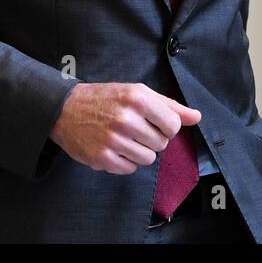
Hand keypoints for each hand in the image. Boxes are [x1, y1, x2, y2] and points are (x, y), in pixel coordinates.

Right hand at [48, 82, 200, 173]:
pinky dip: (125, 161)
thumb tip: (196, 117)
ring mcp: (113, 140)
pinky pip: (130, 169)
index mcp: (138, 99)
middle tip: (135, 129)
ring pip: (148, 159)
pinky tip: (114, 148)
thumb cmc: (106, 99)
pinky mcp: (102, 158)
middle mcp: (126, 119)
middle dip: (152, 138)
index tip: (153, 122)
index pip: (173, 126)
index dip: (166, 126)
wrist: (65, 109)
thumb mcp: (138, 93)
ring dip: (139, 151)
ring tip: (124, 138)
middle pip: (162, 144)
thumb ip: (169, 106)